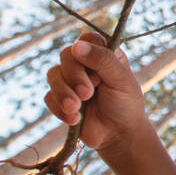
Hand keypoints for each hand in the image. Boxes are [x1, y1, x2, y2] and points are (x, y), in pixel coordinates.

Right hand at [44, 30, 148, 151]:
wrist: (118, 135)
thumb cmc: (126, 105)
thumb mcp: (121, 80)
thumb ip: (103, 61)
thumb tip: (77, 46)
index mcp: (104, 54)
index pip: (87, 39)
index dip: (86, 50)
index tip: (96, 70)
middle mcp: (85, 64)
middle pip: (66, 55)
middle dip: (74, 76)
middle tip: (88, 93)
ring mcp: (70, 81)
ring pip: (53, 75)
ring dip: (64, 93)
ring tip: (77, 108)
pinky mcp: (60, 99)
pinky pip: (49, 97)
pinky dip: (60, 109)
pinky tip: (75, 119)